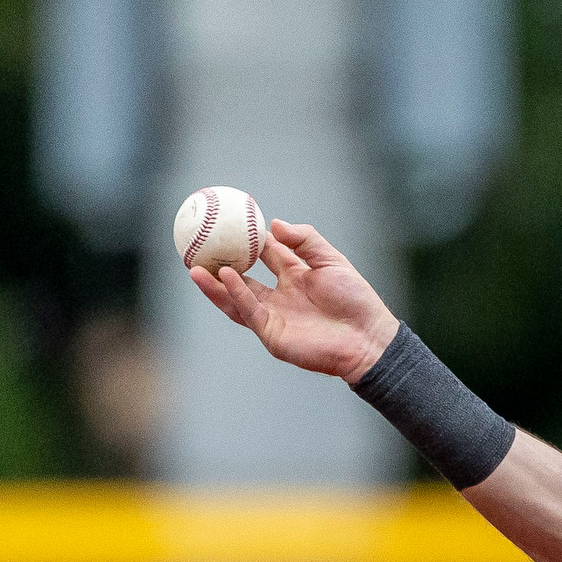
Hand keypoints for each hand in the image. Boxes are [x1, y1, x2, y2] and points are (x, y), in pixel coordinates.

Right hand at [187, 219, 399, 383]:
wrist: (368, 338)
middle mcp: (279, 296)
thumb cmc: (356, 300)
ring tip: (194, 267)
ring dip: (215, 285)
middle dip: (218, 266)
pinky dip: (236, 294)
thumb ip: (305, 241)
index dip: (247, 240)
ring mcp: (273, 316)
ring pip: (235, 299)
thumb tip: (274, 224)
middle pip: (241, 279)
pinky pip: (248, 312)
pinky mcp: (272, 334)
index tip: (227, 222)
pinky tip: (225, 277)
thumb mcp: (331, 260)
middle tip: (197, 248)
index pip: (264, 255)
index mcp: (294, 276)